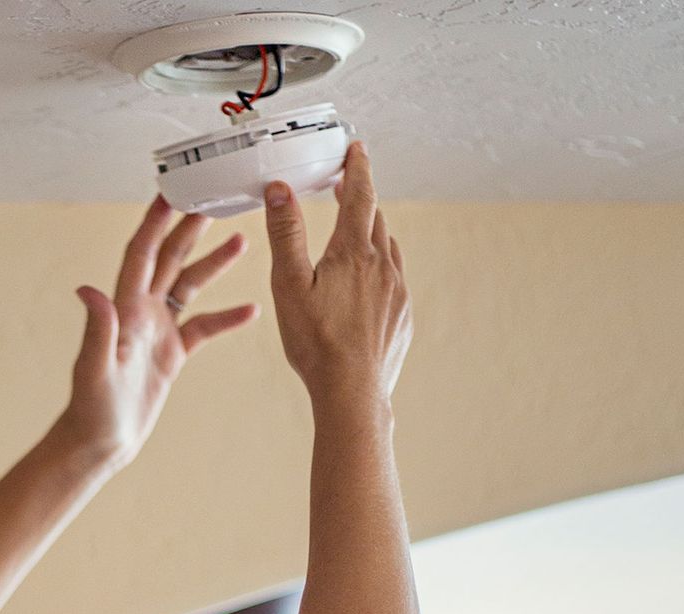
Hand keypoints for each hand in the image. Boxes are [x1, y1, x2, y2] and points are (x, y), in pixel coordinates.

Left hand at [56, 197, 258, 468]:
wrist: (100, 441)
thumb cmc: (92, 409)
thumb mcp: (95, 368)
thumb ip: (98, 329)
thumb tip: (88, 290)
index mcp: (124, 309)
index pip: (141, 255)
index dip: (155, 224)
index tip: (170, 194)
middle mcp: (140, 312)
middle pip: (169, 260)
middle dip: (189, 229)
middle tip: (212, 202)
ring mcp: (157, 330)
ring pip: (189, 286)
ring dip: (213, 264)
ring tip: (241, 241)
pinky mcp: (172, 352)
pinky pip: (203, 326)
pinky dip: (226, 317)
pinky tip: (250, 308)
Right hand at [262, 142, 412, 414]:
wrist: (353, 393)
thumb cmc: (316, 342)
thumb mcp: (289, 284)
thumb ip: (286, 234)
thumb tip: (280, 190)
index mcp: (353, 253)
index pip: (360, 195)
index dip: (357, 168)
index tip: (357, 149)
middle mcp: (383, 267)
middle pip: (374, 219)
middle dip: (360, 199)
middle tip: (345, 187)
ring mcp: (398, 292)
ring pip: (387, 249)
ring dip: (371, 233)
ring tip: (354, 234)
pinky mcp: (403, 317)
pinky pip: (394, 280)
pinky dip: (380, 268)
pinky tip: (365, 285)